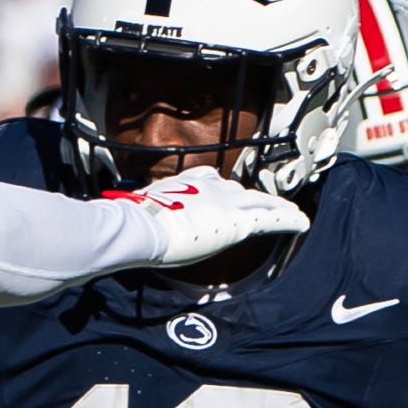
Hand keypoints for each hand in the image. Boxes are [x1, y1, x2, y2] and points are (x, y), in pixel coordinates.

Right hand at [104, 167, 309, 266]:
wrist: (137, 227)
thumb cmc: (126, 226)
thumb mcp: (129, 216)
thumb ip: (129, 220)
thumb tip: (104, 228)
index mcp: (182, 185)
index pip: (208, 179)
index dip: (220, 186)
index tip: (225, 189)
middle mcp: (207, 188)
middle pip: (239, 189)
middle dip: (255, 196)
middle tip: (270, 201)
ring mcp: (225, 202)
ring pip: (260, 201)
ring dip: (277, 207)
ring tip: (292, 214)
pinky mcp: (239, 221)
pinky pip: (273, 218)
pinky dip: (289, 219)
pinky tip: (303, 223)